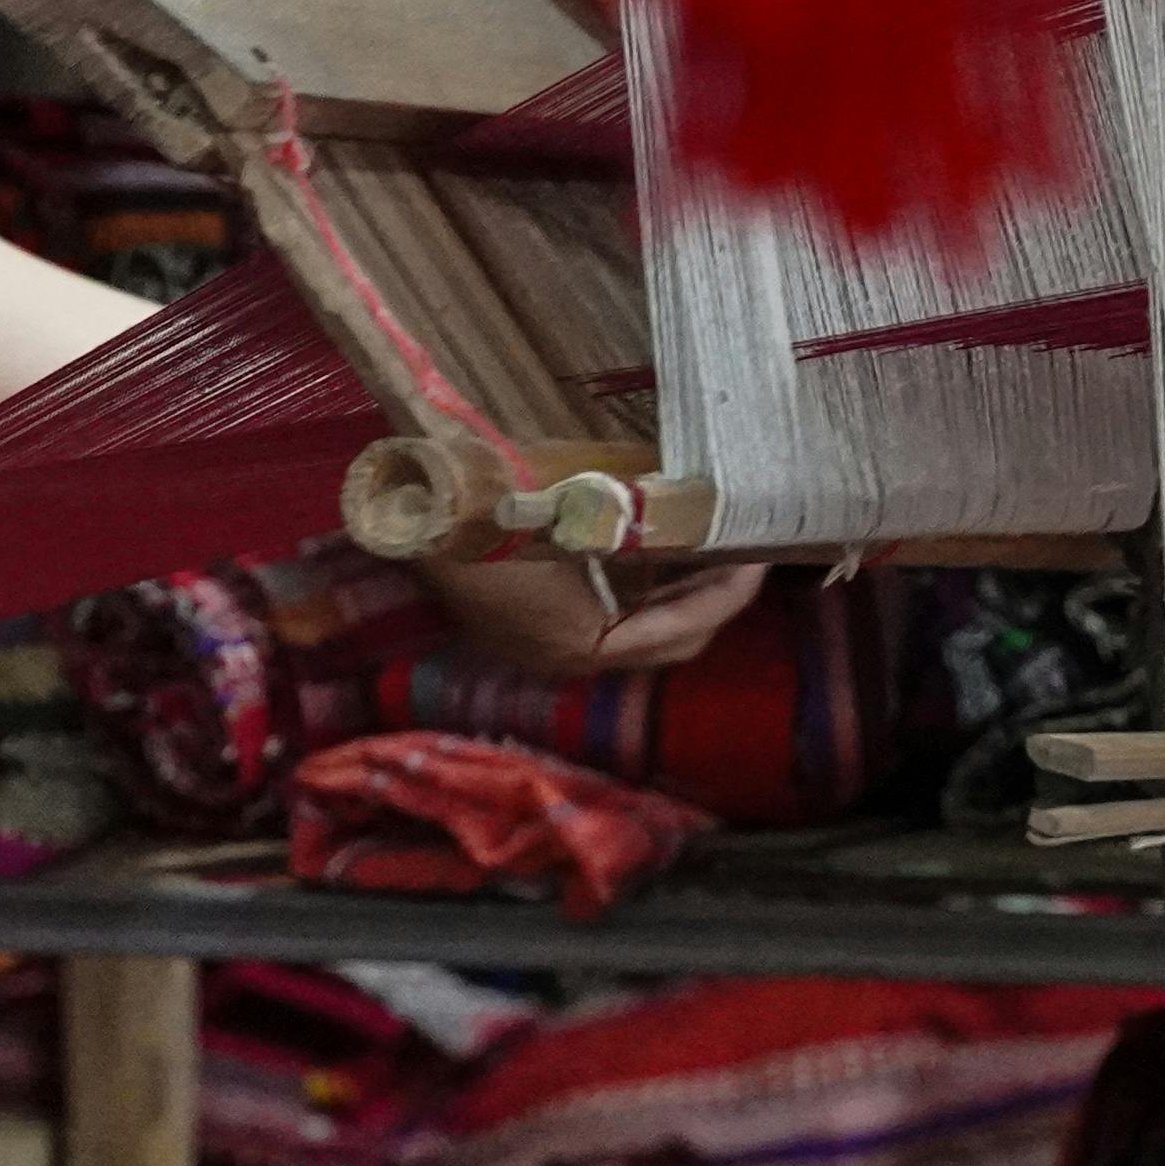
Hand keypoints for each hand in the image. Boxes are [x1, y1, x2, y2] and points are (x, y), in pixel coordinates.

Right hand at [414, 543, 762, 677]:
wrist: (405, 515)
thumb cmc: (488, 509)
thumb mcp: (572, 510)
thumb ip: (635, 519)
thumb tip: (699, 506)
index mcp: (582, 643)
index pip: (680, 632)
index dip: (726, 596)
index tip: (759, 556)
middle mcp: (570, 659)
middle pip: (667, 644)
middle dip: (712, 602)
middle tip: (745, 553)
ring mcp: (548, 648)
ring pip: (640, 636)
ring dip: (679, 599)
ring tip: (714, 551)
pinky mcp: (534, 628)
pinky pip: (609, 620)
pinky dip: (643, 594)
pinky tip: (658, 554)